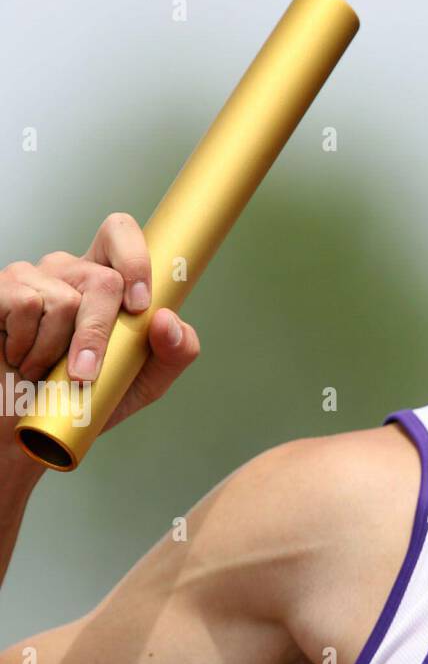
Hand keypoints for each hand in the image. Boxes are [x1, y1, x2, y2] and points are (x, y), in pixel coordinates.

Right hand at [0, 211, 199, 451]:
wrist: (30, 429)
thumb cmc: (85, 400)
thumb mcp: (143, 383)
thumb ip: (173, 353)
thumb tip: (168, 320)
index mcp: (102, 282)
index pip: (119, 234)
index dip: (135, 259)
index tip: (140, 306)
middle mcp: (67, 272)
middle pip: (102, 278)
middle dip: (99, 335)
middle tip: (85, 374)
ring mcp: (30, 277)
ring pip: (65, 300)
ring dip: (57, 350)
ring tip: (45, 368)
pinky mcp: (1, 291)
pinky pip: (26, 305)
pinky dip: (28, 345)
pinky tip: (20, 357)